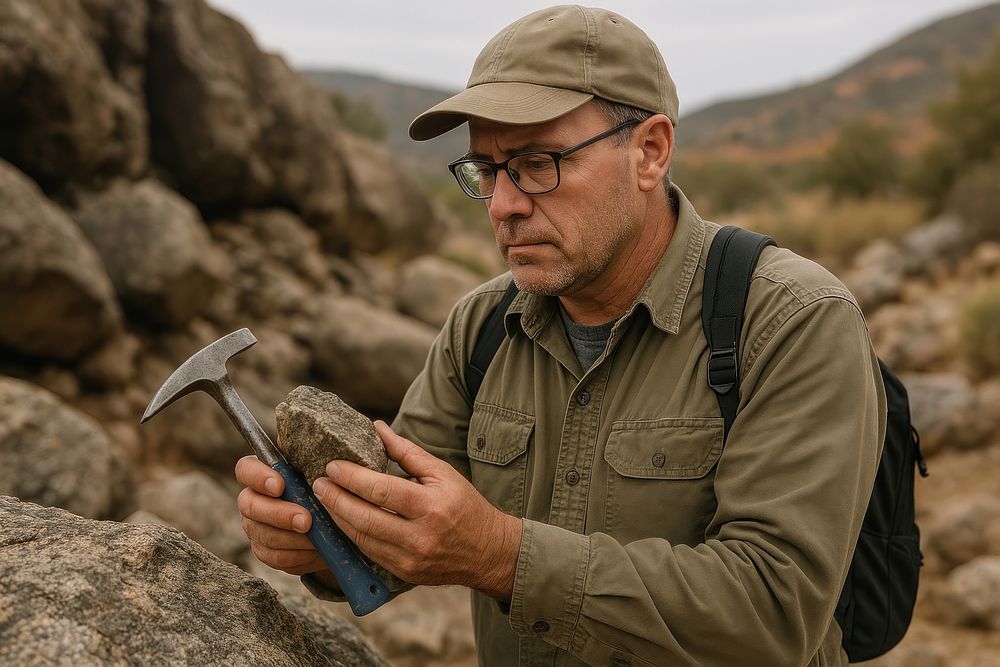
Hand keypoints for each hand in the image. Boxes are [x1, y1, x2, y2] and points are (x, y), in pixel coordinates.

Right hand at [235, 455, 340, 587]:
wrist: (338, 523)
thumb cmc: (327, 487)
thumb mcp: (321, 469)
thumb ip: (307, 455)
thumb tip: (297, 437)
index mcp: (263, 473)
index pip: (246, 469)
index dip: (258, 477)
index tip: (279, 485)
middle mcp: (253, 498)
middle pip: (249, 505)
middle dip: (278, 514)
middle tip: (306, 520)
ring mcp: (255, 526)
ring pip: (262, 534)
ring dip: (291, 538)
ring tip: (317, 538)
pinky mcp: (265, 550)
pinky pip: (274, 556)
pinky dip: (296, 555)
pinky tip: (314, 550)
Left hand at [313, 421, 522, 598]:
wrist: (488, 553)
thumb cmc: (465, 506)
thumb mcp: (442, 473)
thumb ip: (406, 452)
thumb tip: (377, 427)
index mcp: (431, 506)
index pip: (381, 491)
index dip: (352, 478)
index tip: (332, 466)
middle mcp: (420, 536)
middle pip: (365, 518)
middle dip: (335, 499)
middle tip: (318, 483)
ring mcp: (410, 559)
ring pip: (362, 538)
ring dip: (338, 518)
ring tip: (323, 499)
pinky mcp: (404, 573)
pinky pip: (369, 553)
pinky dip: (352, 535)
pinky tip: (342, 520)